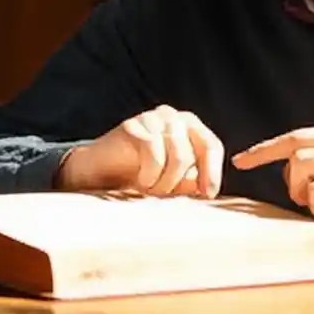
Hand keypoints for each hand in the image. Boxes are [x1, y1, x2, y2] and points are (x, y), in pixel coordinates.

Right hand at [56, 105, 223, 197]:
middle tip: (163, 195)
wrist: (100, 173)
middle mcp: (174, 117)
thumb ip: (193, 181)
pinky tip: (141, 179)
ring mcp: (153, 118)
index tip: (208, 195)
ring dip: (165, 181)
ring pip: (177, 155)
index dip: (212, 172)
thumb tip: (210, 190)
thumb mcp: (173, 181)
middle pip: (192, 154)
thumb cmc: (141, 176)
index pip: (212, 146)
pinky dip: (150, 173)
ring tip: (150, 188)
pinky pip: (154, 151)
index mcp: (190, 127)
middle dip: (179, 182)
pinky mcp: (134, 124)